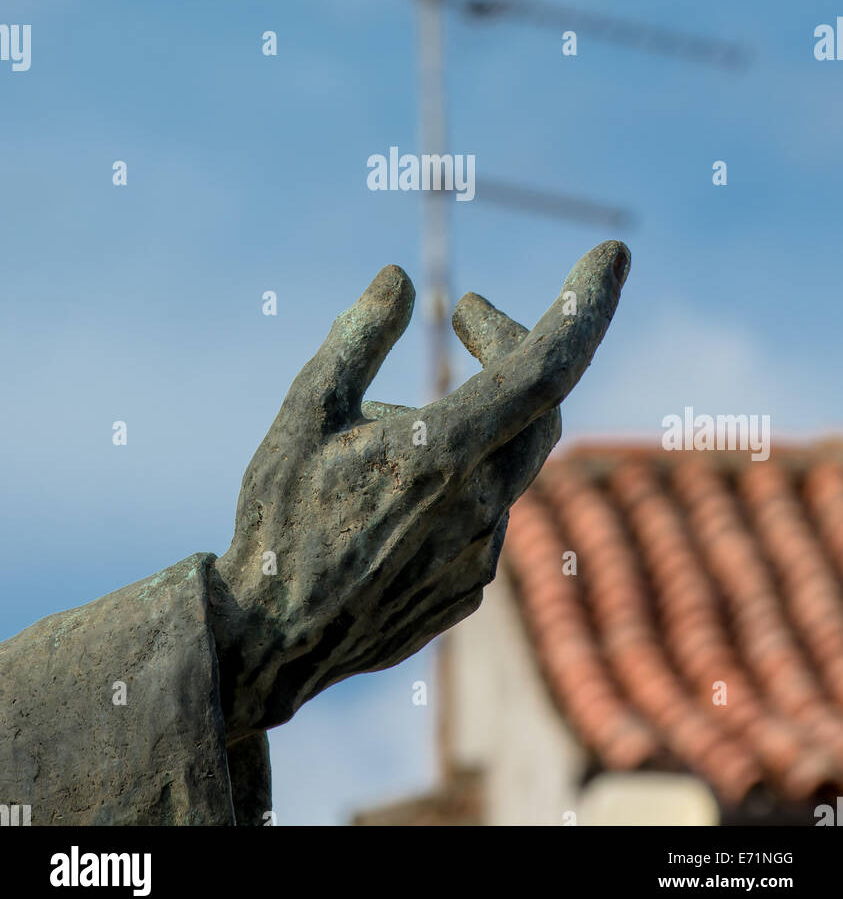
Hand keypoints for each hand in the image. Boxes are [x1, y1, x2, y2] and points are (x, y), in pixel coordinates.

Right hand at [209, 240, 629, 738]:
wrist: (266, 646)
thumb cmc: (277, 519)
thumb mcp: (302, 413)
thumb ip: (355, 340)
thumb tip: (400, 278)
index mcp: (441, 455)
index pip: (546, 366)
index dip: (586, 304)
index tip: (614, 252)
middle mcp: (479, 506)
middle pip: (540, 403)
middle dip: (516, 346)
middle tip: (467, 313)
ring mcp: (482, 554)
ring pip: (507, 457)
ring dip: (473, 416)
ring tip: (390, 420)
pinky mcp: (471, 587)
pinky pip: (486, 509)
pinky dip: (460, 473)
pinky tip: (394, 488)